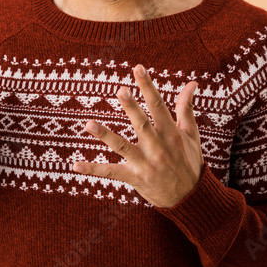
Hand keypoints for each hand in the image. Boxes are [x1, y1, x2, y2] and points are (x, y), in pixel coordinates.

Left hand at [73, 64, 203, 207]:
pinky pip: (110, 172)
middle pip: (142, 124)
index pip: (158, 105)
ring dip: (105, 135)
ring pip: (122, 146)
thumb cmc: (189, 161)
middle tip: (120, 90)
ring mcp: (145, 163)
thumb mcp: (191, 134)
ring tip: (89, 124)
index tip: (138, 68)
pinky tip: (74, 165)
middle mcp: (158, 146)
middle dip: (131, 107)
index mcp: (170, 133)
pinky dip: (92, 169)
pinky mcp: (135, 178)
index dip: (148, 86)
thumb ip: (186, 107)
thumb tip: (192, 83)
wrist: (191, 197)